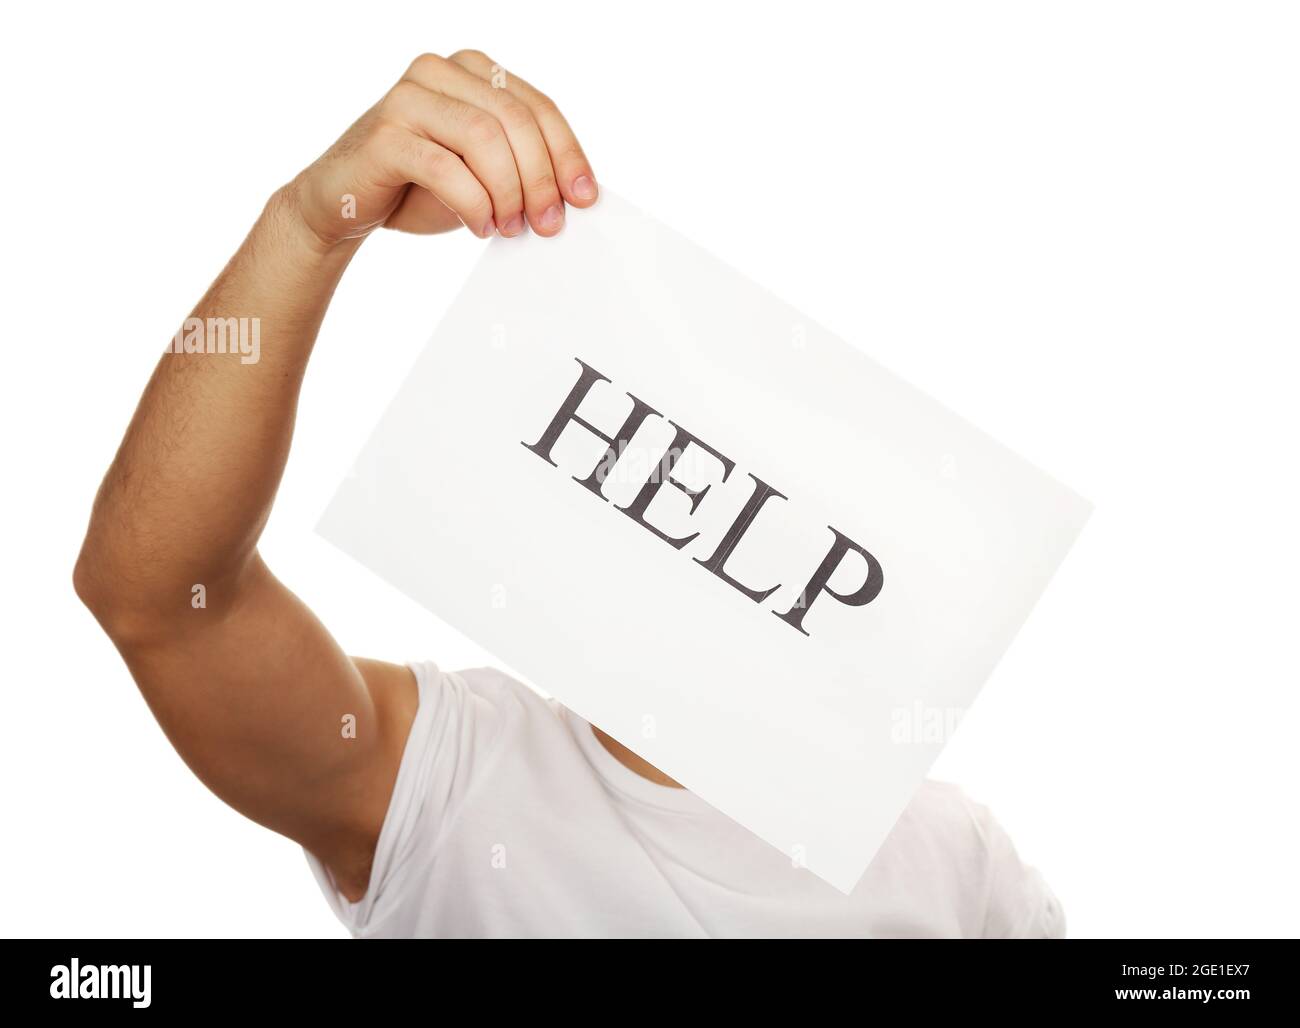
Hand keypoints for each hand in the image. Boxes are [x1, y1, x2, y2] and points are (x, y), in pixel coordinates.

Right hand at [289, 50, 597, 247]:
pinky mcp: (384, 133)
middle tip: (548, 224)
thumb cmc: (417, 188)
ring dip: (508, 192)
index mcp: (472, 71)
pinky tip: (480, 226)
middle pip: (515, 120)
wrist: (342, 205)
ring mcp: (408, 97)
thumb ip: (520, 166)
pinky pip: (445, 167)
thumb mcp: (482, 172)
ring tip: (509, 227)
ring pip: (484, 138)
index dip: (567, 154)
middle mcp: (439, 71)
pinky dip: (472, 203)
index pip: (537, 107)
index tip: (583, 198)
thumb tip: (575, 195)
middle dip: (541, 179)